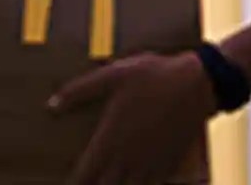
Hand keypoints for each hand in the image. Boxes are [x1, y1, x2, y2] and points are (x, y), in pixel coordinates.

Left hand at [48, 52, 216, 184]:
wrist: (200, 83)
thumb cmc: (154, 76)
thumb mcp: (112, 75)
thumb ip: (79, 91)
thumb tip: (51, 105)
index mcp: (110, 141)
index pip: (84, 177)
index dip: (75, 183)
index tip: (67, 181)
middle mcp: (128, 159)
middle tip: (88, 180)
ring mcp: (151, 164)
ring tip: (109, 179)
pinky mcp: (169, 163)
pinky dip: (141, 184)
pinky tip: (138, 178)